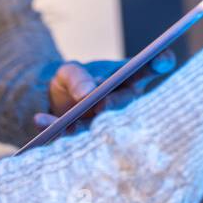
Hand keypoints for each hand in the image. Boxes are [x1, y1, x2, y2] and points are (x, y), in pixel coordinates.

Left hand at [32, 50, 176, 131]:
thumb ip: (77, 76)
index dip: (159, 63)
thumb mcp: (68, 71)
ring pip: (101, 128)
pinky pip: (71, 140)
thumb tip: (88, 93)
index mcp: (125, 82)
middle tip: (103, 103)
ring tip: (64, 122)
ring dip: (82, 126)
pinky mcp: (85, 145)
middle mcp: (122, 106)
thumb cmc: (71, 85)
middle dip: (116, 104)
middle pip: (126, 104)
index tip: (163, 58)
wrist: (48, 108)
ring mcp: (106, 128)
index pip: (146, 71)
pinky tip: (39, 120)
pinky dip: (53, 129)